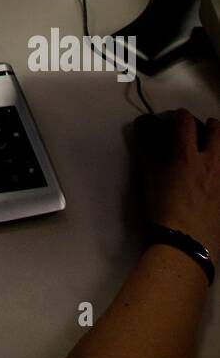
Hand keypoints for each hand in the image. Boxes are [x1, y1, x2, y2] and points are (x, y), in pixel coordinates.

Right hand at [143, 110, 219, 258]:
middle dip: (212, 125)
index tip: (179, 116)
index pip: (186, 123)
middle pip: (217, 132)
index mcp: (186, 157)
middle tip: (207, 127)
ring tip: (216, 148)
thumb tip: (146, 138)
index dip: (182, 115)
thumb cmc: (164, 211)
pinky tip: (218, 174)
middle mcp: (210, 164)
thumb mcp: (151, 180)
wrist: (186, 242)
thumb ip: (150, 156)